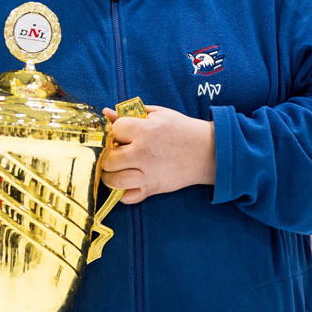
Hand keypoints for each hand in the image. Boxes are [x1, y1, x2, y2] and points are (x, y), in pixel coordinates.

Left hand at [100, 105, 214, 203]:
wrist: (206, 152)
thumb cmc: (181, 130)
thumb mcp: (158, 115)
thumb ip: (130, 113)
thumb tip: (105, 114)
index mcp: (145, 131)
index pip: (114, 131)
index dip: (114, 131)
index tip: (120, 133)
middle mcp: (143, 154)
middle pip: (108, 159)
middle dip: (107, 155)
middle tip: (113, 153)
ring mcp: (147, 174)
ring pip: (113, 180)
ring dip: (109, 175)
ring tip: (115, 169)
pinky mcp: (152, 189)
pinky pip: (127, 197)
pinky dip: (122, 193)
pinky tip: (125, 183)